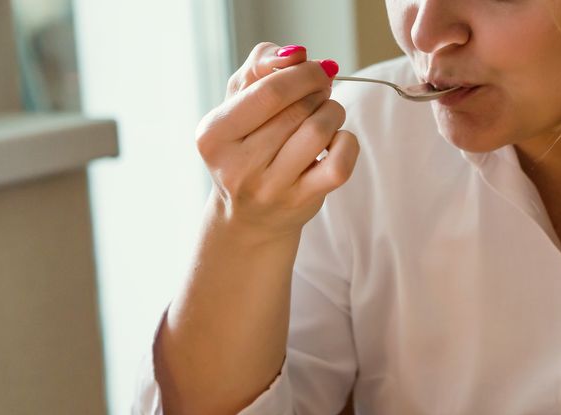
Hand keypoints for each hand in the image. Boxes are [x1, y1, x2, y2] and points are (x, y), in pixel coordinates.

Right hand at [195, 42, 359, 240]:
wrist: (250, 215)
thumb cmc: (246, 146)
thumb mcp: (238, 102)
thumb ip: (260, 66)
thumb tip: (296, 54)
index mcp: (213, 134)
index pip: (269, 91)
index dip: (302, 73)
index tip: (316, 68)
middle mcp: (237, 165)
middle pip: (297, 108)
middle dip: (318, 90)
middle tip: (322, 90)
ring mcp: (271, 187)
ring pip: (319, 130)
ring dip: (333, 112)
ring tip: (326, 114)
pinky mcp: (302, 201)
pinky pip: (339, 164)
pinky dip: (347, 142)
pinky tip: (336, 141)